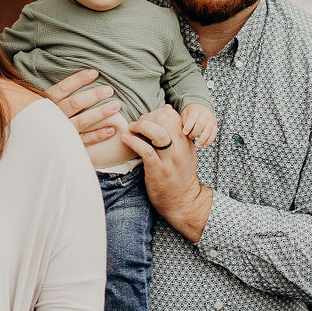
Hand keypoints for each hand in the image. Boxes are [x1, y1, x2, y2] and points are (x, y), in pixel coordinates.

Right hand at [44, 68, 122, 147]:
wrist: (25, 147)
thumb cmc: (37, 119)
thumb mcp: (36, 103)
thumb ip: (50, 93)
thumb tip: (75, 78)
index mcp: (45, 104)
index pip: (63, 88)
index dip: (78, 80)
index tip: (94, 73)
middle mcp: (52, 117)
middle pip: (75, 103)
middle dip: (93, 95)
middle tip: (109, 90)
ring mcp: (60, 131)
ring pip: (82, 121)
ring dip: (100, 113)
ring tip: (115, 106)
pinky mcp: (66, 145)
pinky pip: (84, 140)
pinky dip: (98, 135)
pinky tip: (111, 130)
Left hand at [124, 107, 212, 241]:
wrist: (183, 201)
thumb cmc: (179, 175)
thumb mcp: (184, 150)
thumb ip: (175, 131)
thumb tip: (167, 108)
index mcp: (185, 141)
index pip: (172, 116)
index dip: (157, 113)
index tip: (147, 119)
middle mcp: (179, 148)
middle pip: (165, 120)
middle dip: (147, 118)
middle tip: (137, 125)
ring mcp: (169, 160)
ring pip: (158, 133)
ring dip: (142, 127)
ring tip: (131, 128)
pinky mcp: (158, 170)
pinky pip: (146, 151)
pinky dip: (134, 142)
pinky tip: (125, 139)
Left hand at [180, 103, 217, 148]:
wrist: (201, 107)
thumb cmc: (190, 113)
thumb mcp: (185, 114)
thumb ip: (184, 122)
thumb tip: (183, 132)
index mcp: (196, 110)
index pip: (192, 118)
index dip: (189, 126)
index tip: (184, 132)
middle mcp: (205, 114)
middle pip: (201, 124)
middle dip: (195, 133)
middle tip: (190, 137)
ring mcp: (211, 119)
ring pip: (208, 130)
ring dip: (203, 139)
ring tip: (197, 145)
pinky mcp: (215, 125)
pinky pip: (213, 133)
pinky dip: (209, 141)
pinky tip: (204, 146)